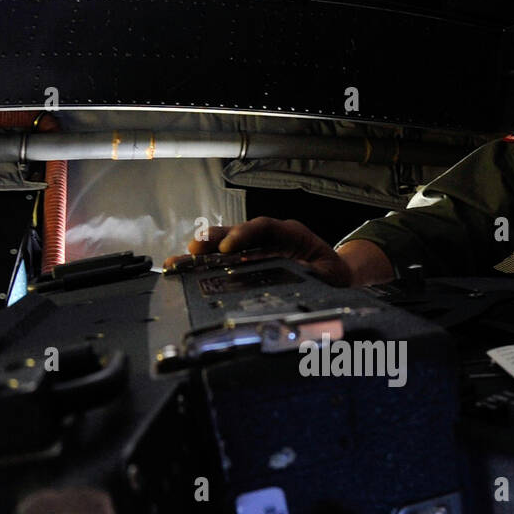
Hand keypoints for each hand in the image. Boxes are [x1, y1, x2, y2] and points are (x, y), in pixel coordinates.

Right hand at [162, 216, 353, 285]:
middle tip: (193, 249)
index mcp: (292, 235)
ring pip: (227, 245)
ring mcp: (257, 248)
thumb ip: (319, 278)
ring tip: (178, 263)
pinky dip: (206, 266)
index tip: (228, 249)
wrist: (335, 275)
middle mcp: (270, 237)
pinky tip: (186, 274)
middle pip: (238, 231)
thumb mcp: (331, 277)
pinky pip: (225, 260)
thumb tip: (307, 286)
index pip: (265, 227)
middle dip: (213, 239)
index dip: (244, 234)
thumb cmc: (332, 275)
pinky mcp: (249, 260)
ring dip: (203, 253)